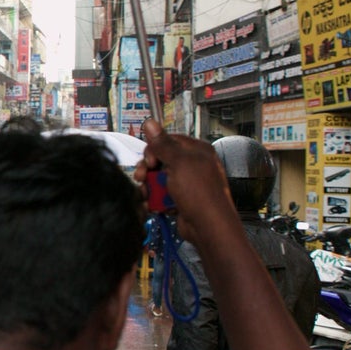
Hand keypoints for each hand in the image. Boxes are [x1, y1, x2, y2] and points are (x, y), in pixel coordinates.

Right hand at [137, 120, 236, 247]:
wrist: (208, 227)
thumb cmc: (200, 194)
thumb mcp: (179, 163)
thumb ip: (162, 144)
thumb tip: (150, 122)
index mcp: (196, 151)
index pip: (167, 141)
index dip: (154, 150)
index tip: (150, 160)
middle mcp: (192, 165)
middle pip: (159, 160)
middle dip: (147, 169)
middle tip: (142, 177)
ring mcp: (185, 183)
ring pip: (156, 178)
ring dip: (148, 186)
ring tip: (146, 194)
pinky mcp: (179, 198)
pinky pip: (159, 194)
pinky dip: (153, 198)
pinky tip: (150, 203)